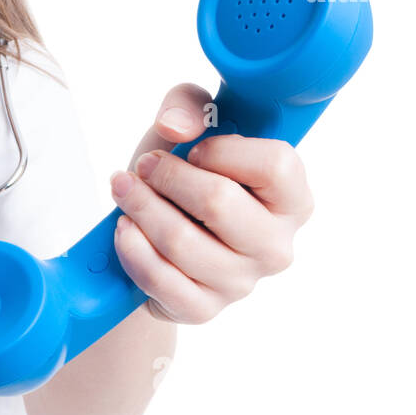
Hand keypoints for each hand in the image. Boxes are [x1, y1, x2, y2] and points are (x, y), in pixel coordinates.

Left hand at [108, 84, 313, 323]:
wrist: (153, 236)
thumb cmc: (182, 179)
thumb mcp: (187, 129)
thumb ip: (188, 105)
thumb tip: (177, 126)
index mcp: (292, 199)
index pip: (277, 166)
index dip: (225, 151)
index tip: (194, 150)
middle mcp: (277, 246)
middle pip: (218, 202)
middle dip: (166, 176)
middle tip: (144, 165)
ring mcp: (242, 283)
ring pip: (180, 240)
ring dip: (139, 207)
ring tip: (123, 190)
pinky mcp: (203, 309)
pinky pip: (159, 278)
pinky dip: (131, 247)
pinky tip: (124, 228)